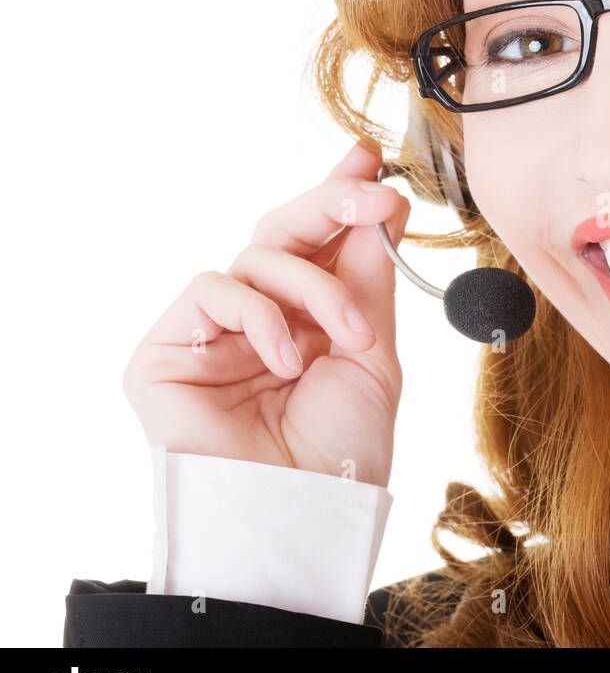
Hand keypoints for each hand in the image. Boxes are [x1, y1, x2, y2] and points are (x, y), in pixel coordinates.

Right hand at [122, 139, 411, 487]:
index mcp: (308, 318)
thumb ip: (366, 279)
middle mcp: (259, 318)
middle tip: (376, 196)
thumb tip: (381, 208)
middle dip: (332, 204)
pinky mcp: (166, 350)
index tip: (370, 158)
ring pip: (257, 256)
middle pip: (283, 231)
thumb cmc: (340, 450)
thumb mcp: (373, 353)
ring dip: (316, 289)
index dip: (339, 194)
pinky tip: (286, 359)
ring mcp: (211, 332)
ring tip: (349, 338)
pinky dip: (260, 315)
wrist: (303, 514)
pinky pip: (211, 290)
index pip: (318, 242)